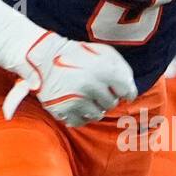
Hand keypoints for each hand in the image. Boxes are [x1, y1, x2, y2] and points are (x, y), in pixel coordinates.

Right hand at [2, 30, 136, 126]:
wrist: (43, 57)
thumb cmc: (78, 55)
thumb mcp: (103, 52)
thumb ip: (122, 70)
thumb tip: (131, 93)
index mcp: (103, 69)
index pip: (127, 91)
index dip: (125, 92)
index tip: (120, 92)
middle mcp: (90, 85)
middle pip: (111, 104)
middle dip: (106, 98)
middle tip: (95, 89)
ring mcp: (76, 99)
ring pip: (97, 115)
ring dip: (94, 108)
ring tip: (84, 96)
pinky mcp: (63, 110)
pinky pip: (81, 122)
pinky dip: (80, 115)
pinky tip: (75, 103)